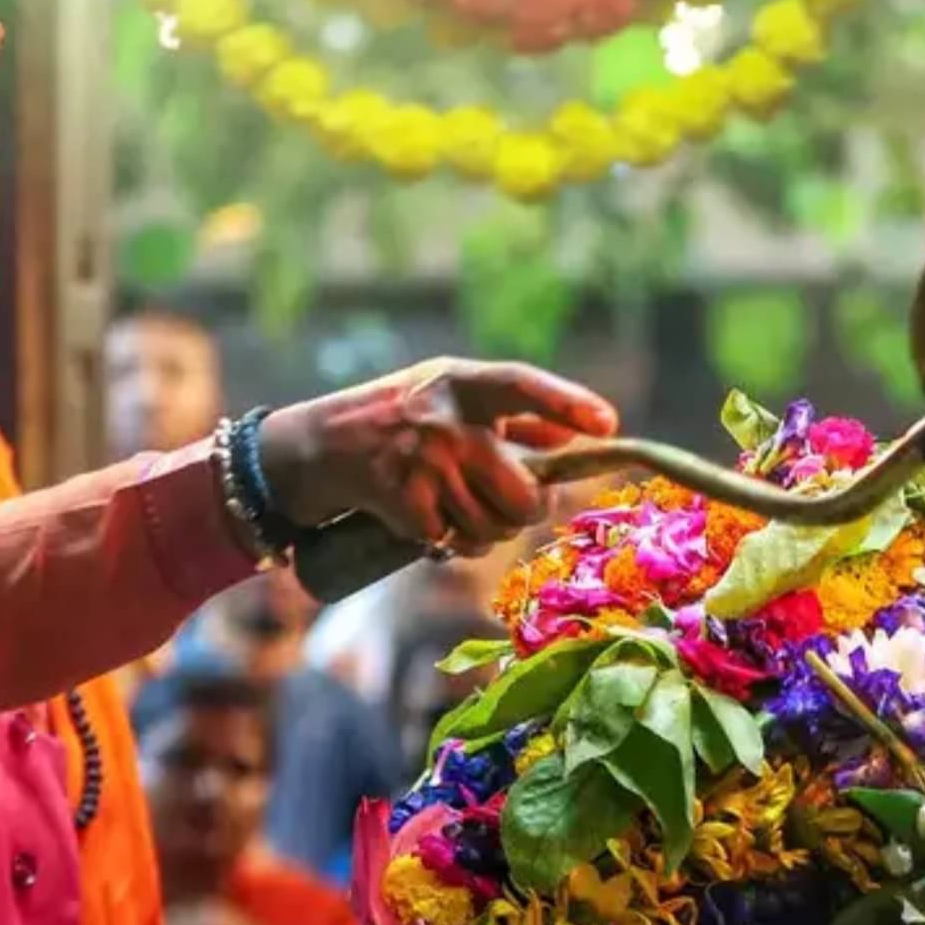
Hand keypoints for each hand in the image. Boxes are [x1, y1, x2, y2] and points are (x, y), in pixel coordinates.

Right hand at [256, 359, 617, 556]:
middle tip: (501, 506)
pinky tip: (423, 518)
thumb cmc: (399, 423)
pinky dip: (443, 541)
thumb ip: (512, 417)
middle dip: (520, 512)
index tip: (608, 426)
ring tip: (452, 507)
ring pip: (492, 527)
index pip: (521, 385)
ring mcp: (425, 460)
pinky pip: (452, 541)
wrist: (316, 449)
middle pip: (524, 493)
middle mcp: (445, 418)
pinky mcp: (404, 500)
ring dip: (479, 532)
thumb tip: (576, 437)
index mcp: (460, 383)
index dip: (567, 403)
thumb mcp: (449, 399)